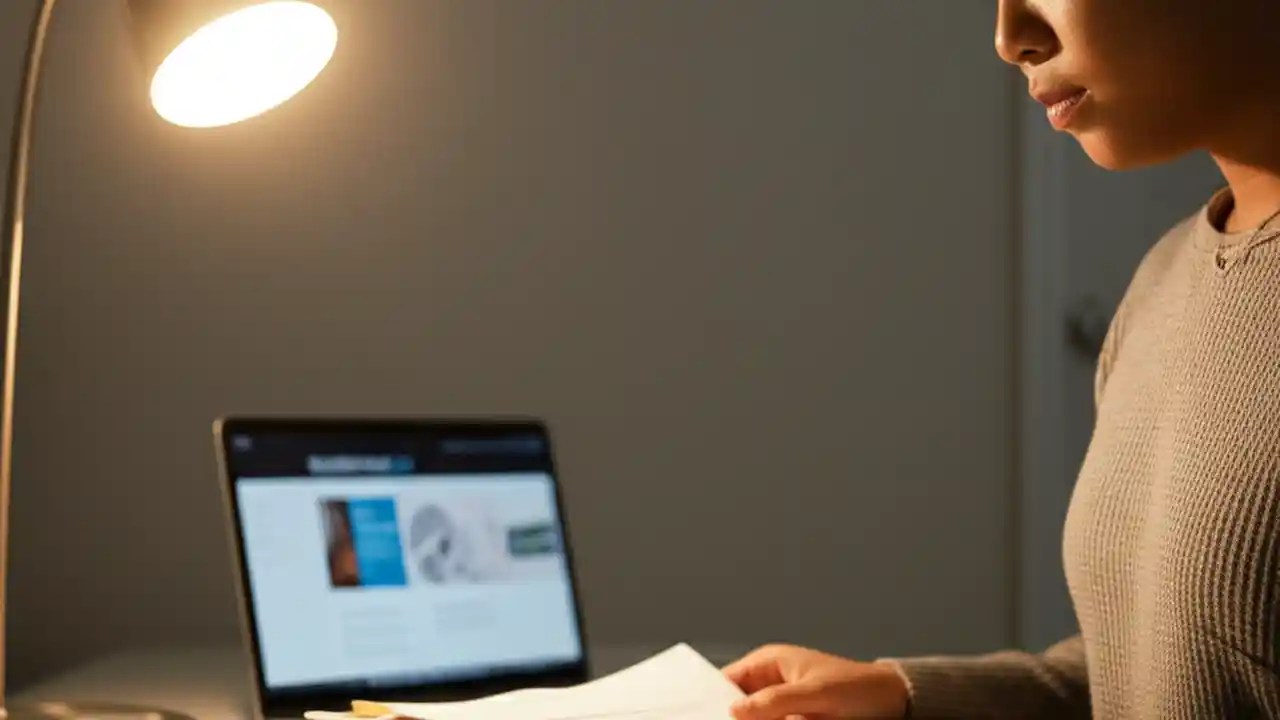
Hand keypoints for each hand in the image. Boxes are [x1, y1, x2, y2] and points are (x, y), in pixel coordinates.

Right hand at [722, 644, 908, 719]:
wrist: (892, 703)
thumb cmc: (857, 688)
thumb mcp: (815, 693)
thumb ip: (775, 701)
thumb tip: (735, 710)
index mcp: (769, 663)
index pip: (726, 680)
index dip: (711, 696)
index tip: (700, 714)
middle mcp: (770, 683)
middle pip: (737, 706)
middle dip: (731, 718)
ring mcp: (781, 706)